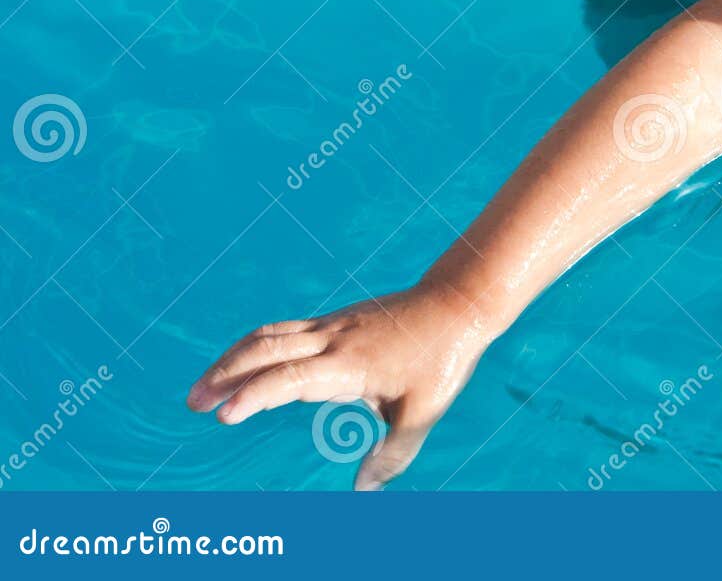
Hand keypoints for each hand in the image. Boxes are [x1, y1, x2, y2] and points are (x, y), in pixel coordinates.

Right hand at [186, 282, 491, 489]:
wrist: (457, 303)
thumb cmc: (442, 357)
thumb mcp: (424, 412)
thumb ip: (393, 454)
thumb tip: (364, 490)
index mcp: (350, 364)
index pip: (290, 378)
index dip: (255, 395)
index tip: (224, 413)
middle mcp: (333, 339)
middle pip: (266, 349)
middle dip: (225, 374)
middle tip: (192, 402)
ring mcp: (332, 326)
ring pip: (270, 334)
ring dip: (233, 357)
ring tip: (206, 384)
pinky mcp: (336, 320)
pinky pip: (286, 329)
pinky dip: (256, 346)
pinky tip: (245, 364)